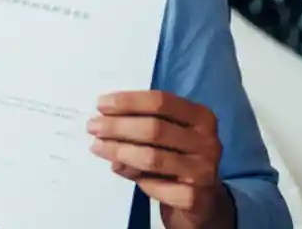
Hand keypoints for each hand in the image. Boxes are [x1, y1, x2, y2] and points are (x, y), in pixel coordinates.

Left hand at [87, 91, 234, 228]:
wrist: (201, 199)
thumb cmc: (176, 157)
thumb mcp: (165, 136)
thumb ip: (140, 126)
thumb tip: (104, 123)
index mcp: (201, 117)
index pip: (162, 101)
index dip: (128, 101)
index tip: (101, 104)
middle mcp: (208, 141)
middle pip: (155, 128)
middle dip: (118, 126)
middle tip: (93, 127)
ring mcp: (204, 171)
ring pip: (152, 157)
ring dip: (119, 151)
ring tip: (98, 146)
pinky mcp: (195, 197)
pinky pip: (155, 185)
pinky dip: (136, 178)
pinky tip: (123, 170)